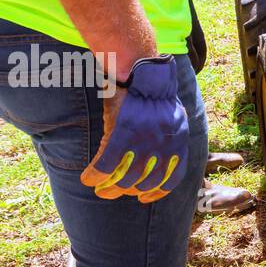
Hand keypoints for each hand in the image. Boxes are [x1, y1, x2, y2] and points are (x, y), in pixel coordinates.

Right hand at [81, 56, 188, 203]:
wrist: (141, 68)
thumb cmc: (150, 92)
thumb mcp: (170, 117)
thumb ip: (167, 139)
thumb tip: (159, 160)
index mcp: (177, 142)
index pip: (172, 179)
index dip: (156, 193)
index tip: (143, 198)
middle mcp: (164, 144)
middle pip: (145, 182)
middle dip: (127, 192)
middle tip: (111, 193)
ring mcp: (144, 140)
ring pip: (125, 177)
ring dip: (110, 188)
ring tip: (100, 190)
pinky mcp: (122, 133)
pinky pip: (107, 164)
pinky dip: (95, 175)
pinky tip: (87, 178)